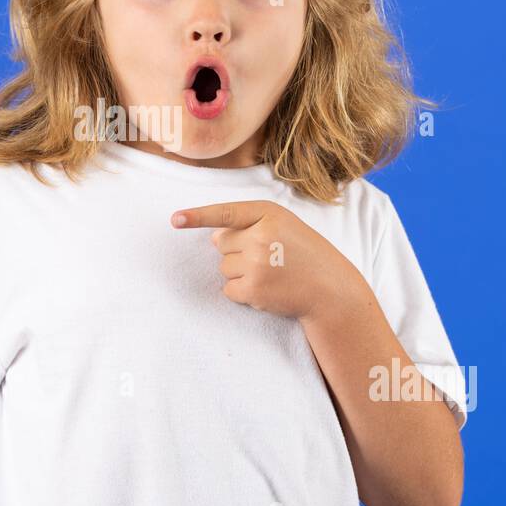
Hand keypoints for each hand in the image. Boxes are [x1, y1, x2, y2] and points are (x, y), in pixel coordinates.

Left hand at [171, 200, 362, 321]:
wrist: (330, 290)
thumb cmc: (305, 255)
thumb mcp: (284, 226)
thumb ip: (250, 224)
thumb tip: (212, 237)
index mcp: (269, 213)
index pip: (225, 213)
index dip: (197, 216)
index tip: (174, 219)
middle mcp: (261, 236)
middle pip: (220, 243)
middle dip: (236, 251)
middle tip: (267, 258)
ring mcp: (257, 263)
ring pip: (223, 267)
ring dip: (240, 272)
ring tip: (270, 273)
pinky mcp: (253, 289)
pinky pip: (228, 289)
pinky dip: (241, 292)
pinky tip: (265, 289)